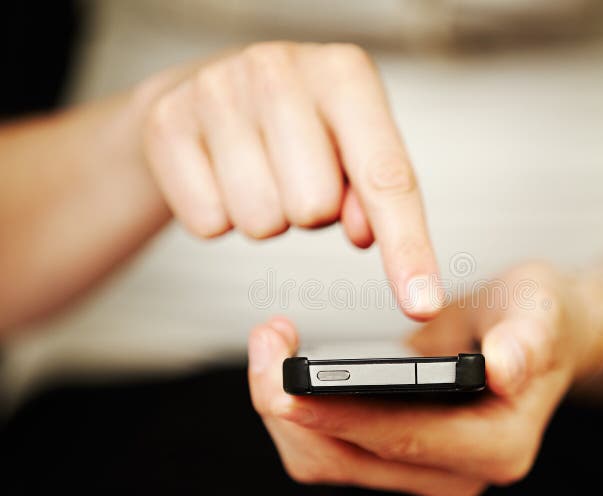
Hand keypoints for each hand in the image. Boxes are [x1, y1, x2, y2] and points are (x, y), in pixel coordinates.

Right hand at [134, 42, 439, 317]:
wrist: (210, 92)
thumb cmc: (300, 123)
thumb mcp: (354, 145)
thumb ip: (376, 191)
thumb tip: (364, 234)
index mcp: (345, 74)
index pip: (386, 178)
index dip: (407, 248)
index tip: (421, 304)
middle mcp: (280, 70)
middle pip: (315, 209)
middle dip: (313, 212)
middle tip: (299, 175)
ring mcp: (217, 91)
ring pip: (261, 222)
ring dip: (268, 215)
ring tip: (262, 171)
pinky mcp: (167, 123)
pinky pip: (209, 223)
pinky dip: (221, 216)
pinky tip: (222, 174)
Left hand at [248, 263, 602, 495]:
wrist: (535, 331)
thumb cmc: (540, 319)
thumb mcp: (541, 310)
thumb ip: (528, 339)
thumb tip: (503, 367)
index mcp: (497, 445)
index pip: (404, 439)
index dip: (341, 414)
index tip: (289, 384)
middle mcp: (456, 472)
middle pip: (348, 461)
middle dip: (292, 408)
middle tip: (268, 340)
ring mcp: (423, 469)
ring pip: (326, 462)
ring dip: (285, 411)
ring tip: (271, 344)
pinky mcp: (395, 456)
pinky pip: (328, 449)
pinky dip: (299, 412)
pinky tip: (286, 366)